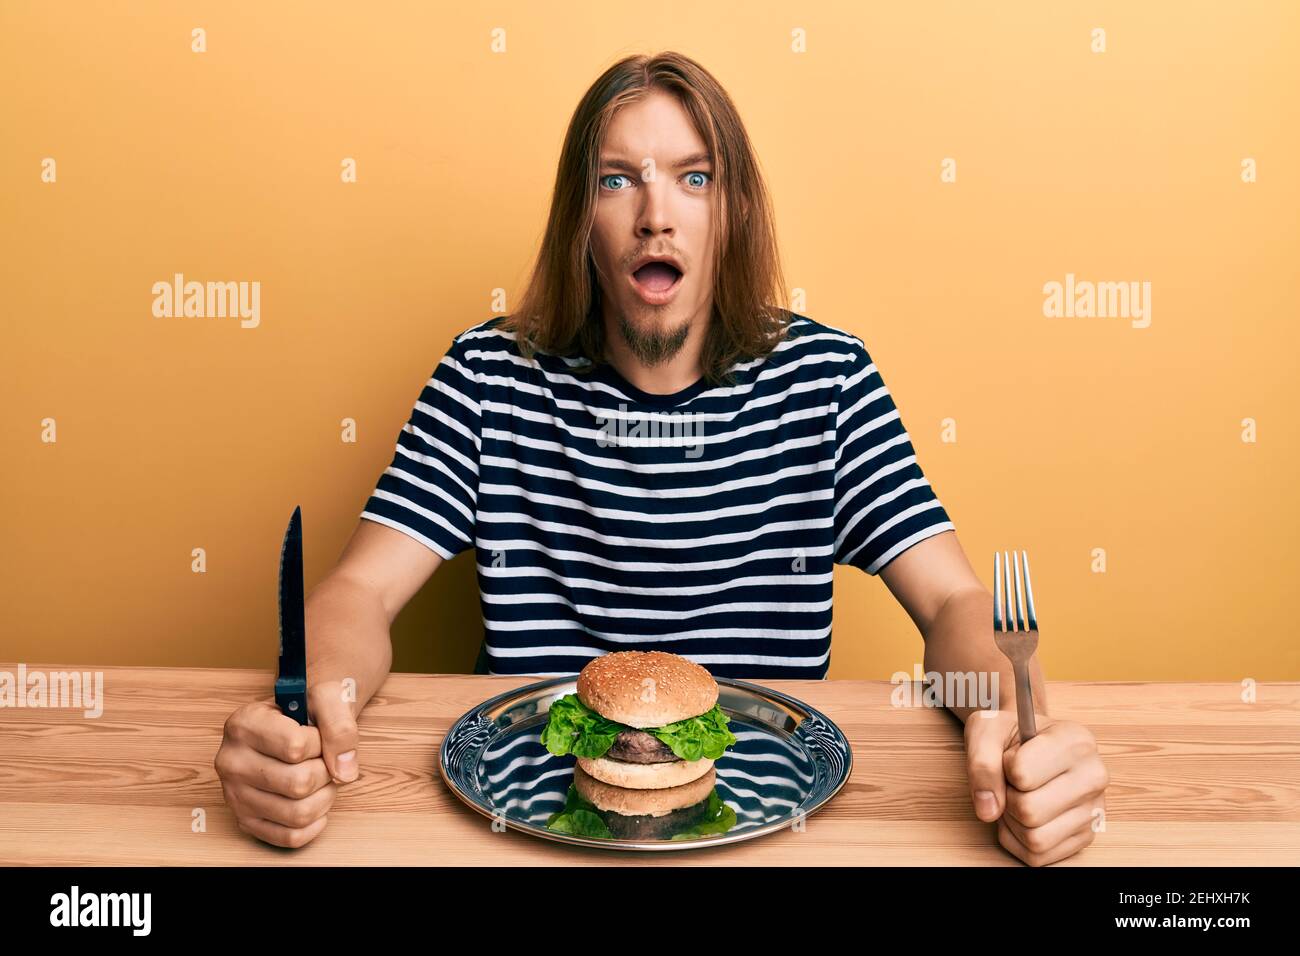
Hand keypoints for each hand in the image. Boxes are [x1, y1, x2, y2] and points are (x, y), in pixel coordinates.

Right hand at [214, 680, 360, 847]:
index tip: (317, 734)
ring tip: (321, 778)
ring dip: (324, 797)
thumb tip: (344, 772)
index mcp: (243, 725)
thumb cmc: (308, 710)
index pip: (296, 747)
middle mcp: (231, 761)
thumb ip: (340, 726)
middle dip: (326, 771)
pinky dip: (314, 823)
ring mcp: (234, 795)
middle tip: (323, 759)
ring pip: (297, 814)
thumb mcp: (328, 697)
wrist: (294, 722)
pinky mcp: (246, 821)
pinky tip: (315, 800)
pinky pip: (290, 837)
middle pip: (299, 784)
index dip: (320, 742)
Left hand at [963, 708, 1107, 865]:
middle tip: (1011, 781)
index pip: (1021, 774)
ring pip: (1035, 838)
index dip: (1003, 767)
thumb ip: (982, 764)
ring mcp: (1093, 810)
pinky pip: (1039, 856)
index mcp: (1076, 741)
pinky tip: (1022, 814)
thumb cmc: (1009, 735)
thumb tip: (989, 810)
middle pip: (1029, 811)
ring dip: (1012, 821)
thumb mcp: (986, 732)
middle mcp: (1093, 777)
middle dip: (1007, 798)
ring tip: (1018, 795)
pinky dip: (1018, 839)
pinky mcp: (1084, 837)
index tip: (1011, 755)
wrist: (1028, 739)